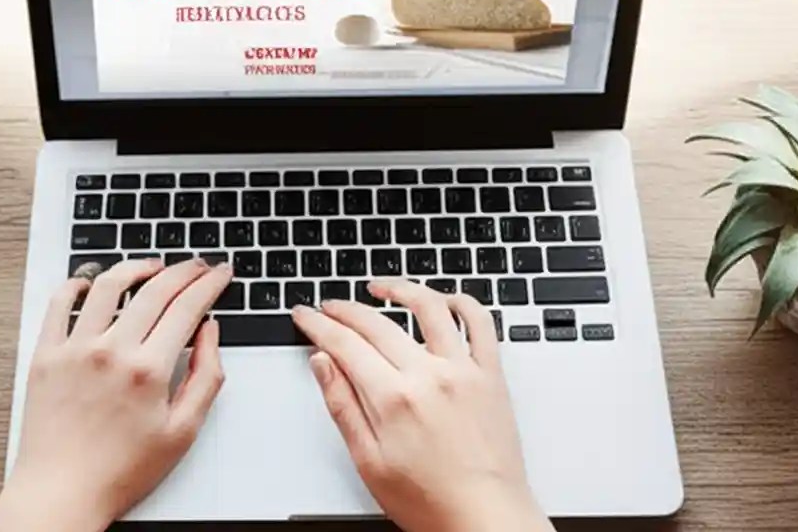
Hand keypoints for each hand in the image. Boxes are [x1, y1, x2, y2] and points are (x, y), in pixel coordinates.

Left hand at [0, 259, 227, 531]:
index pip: (186, 307)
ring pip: (107, 286)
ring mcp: (74, 349)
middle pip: (154, 289)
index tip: (220, 274)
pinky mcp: (45, 355)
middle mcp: (110, 351)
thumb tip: (210, 332)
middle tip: (197, 266)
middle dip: (183, 270)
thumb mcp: (182, 432)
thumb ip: (205, 377)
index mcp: (148, 370)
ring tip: (152, 267)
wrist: (62, 492)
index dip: (209, 284)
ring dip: (135, 268)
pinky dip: (76, 285)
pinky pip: (59, 305)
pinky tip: (90, 282)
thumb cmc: (120, 471)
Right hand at [292, 280, 552, 531]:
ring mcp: (464, 371)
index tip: (305, 315)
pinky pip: (480, 322)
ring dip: (399, 289)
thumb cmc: (430, 502)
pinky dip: (460, 302)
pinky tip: (443, 301)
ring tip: (379, 288)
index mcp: (394, 399)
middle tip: (328, 307)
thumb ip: (343, 407)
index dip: (318, 325)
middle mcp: (430, 376)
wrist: (486, 519)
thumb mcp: (369, 462)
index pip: (344, 344)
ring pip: (429, 307)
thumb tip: (322, 364)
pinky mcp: (491, 375)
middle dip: (345, 309)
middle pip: (377, 322)